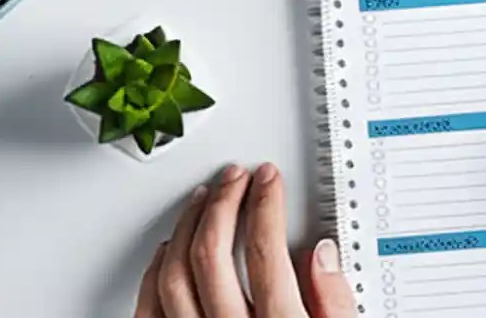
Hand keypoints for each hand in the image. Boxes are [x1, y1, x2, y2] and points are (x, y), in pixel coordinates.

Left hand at [134, 163, 355, 317]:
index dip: (265, 203)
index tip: (268, 181)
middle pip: (211, 254)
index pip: (263, 249)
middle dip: (223, 204)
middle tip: (236, 180)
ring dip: (186, 228)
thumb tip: (323, 254)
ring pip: (172, 275)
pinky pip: (149, 308)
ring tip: (204, 202)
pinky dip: (156, 271)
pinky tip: (170, 251)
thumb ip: (336, 304)